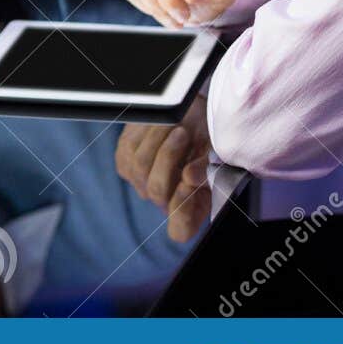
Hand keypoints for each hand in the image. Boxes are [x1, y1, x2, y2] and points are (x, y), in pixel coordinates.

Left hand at [115, 94, 212, 241]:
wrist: (190, 113)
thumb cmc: (209, 136)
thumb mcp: (217, 151)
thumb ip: (208, 168)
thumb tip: (191, 176)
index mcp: (194, 208)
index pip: (180, 229)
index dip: (182, 210)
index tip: (189, 179)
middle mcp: (166, 202)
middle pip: (157, 191)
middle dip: (169, 157)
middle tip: (183, 132)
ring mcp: (142, 185)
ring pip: (140, 167)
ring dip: (158, 139)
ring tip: (174, 122)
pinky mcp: (126, 164)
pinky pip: (129, 151)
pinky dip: (144, 134)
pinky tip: (159, 124)